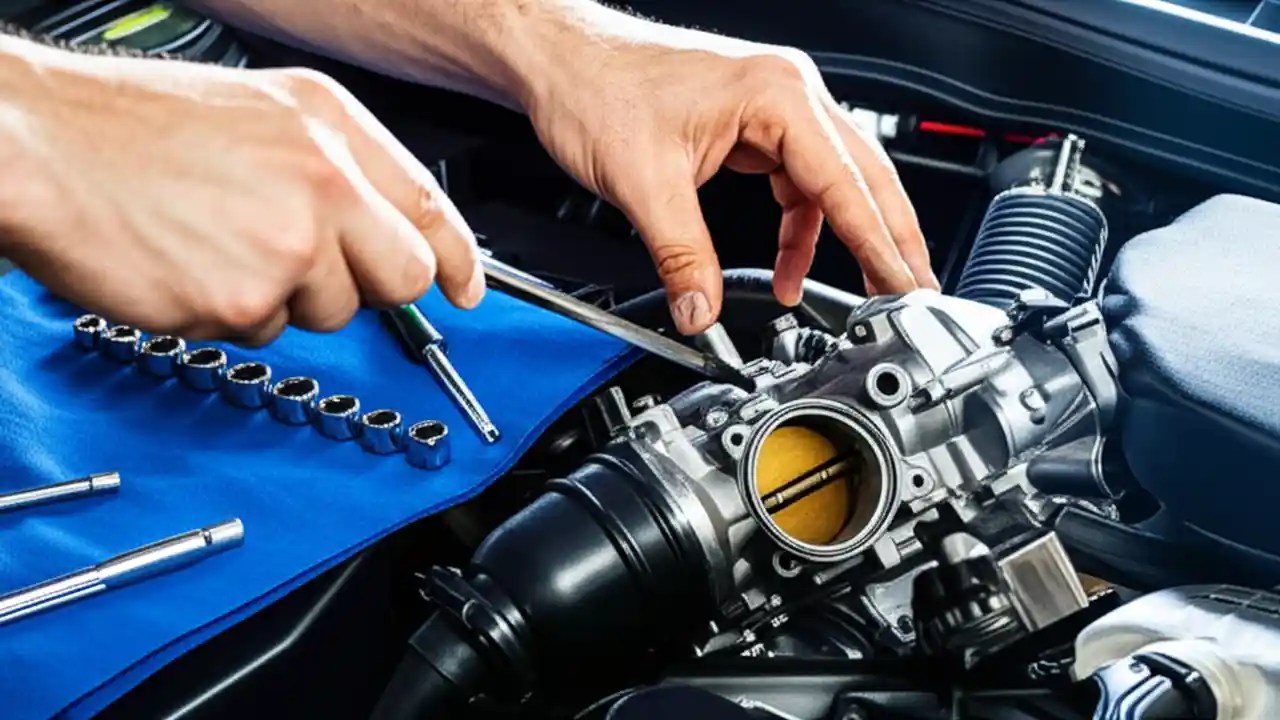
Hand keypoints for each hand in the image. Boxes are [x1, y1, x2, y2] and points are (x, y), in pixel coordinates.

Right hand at [0, 41, 481, 344]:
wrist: (40, 145)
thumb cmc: (131, 127)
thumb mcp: (262, 111)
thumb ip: (340, 167)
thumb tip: (396, 226)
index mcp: (331, 126)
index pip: (431, 208)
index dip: (456, 259)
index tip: (465, 288)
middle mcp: (324, 182)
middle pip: (401, 276)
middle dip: (368, 285)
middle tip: (308, 265)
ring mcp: (288, 244)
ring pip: (332, 311)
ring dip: (288, 296)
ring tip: (221, 244)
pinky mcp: (246, 299)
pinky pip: (269, 331)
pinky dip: (233, 311)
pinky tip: (193, 265)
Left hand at [521, 19, 936, 333]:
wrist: (562, 58)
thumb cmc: (598, 86)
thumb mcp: (643, 183)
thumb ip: (682, 256)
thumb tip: (701, 312)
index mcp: (777, 94)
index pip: (846, 182)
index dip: (878, 242)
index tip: (902, 285)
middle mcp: (787, 92)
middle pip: (863, 176)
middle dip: (889, 240)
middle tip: (914, 292)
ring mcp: (774, 107)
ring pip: (834, 182)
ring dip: (845, 238)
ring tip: (861, 291)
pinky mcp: (754, 125)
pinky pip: (797, 183)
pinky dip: (800, 228)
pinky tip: (790, 267)